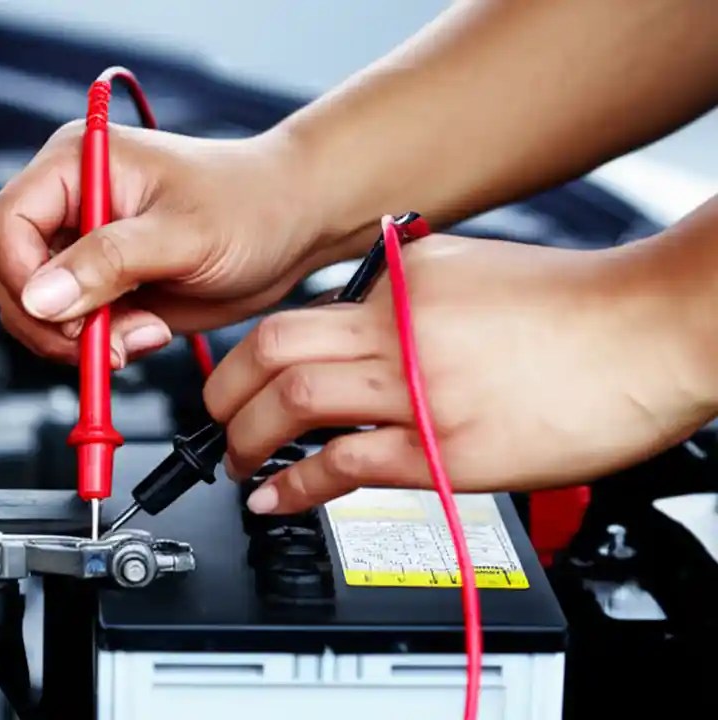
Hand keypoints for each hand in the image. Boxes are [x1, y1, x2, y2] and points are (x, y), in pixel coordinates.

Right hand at [0, 121, 325, 367]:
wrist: (292, 227)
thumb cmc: (250, 206)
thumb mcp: (183, 235)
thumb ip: (109, 262)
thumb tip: (40, 297)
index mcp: (77, 164)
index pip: (6, 225)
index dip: (23, 278)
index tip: (67, 316)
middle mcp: (68, 203)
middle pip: (6, 274)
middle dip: (48, 320)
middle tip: (102, 339)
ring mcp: (81, 248)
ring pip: (32, 309)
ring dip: (77, 339)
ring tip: (139, 336)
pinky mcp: (100, 286)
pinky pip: (69, 330)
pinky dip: (99, 346)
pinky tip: (147, 334)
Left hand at [203, 234, 717, 513]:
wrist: (651, 329)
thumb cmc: (576, 304)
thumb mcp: (471, 269)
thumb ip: (408, 290)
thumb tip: (360, 311)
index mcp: (401, 281)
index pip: (295, 315)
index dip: (250, 356)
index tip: (238, 381)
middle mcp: (398, 327)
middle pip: (272, 350)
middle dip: (223, 394)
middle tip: (213, 423)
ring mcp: (419, 387)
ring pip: (295, 403)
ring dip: (247, 439)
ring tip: (236, 463)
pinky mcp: (447, 447)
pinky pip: (346, 463)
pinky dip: (296, 484)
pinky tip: (277, 496)